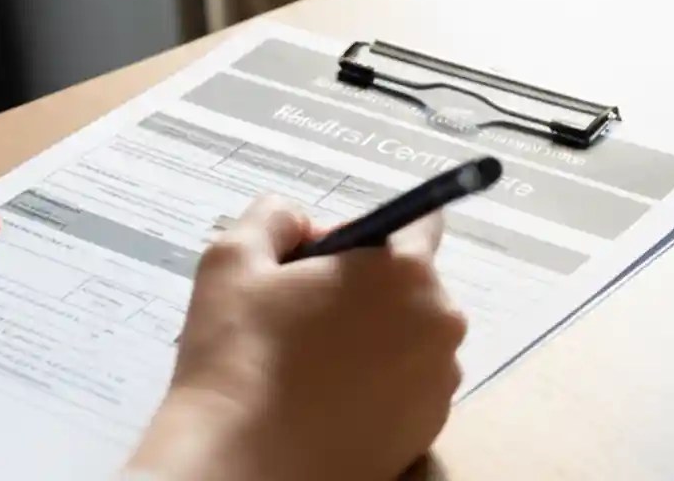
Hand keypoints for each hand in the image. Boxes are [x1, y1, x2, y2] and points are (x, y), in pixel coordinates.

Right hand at [125, 195, 465, 480]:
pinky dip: (371, 383)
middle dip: (359, 286)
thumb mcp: (233, 257)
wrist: (243, 464)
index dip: (365, 232)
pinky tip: (319, 395)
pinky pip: (404, 387)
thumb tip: (299, 222)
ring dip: (367, 336)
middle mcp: (440, 327)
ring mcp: (438, 386)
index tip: (322, 256)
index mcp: (405, 274)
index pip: (418, 222)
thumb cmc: (237, 355)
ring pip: (406, 336)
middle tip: (296, 310)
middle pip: (408, 283)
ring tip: (303, 359)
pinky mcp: (426, 433)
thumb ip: (274, 216)